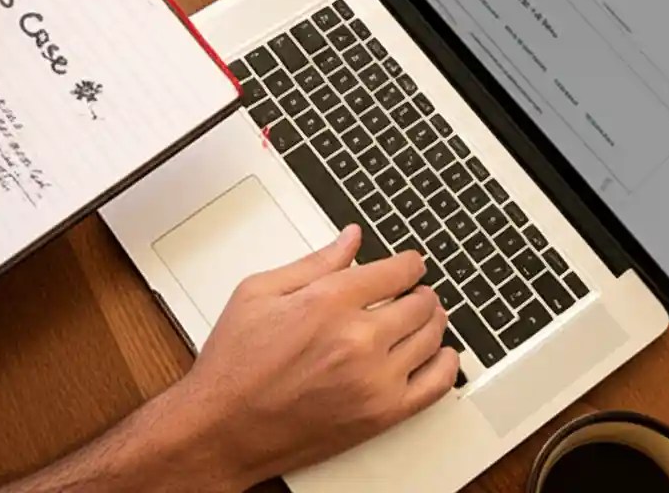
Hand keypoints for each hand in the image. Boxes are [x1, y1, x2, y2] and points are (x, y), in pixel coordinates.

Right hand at [176, 225, 459, 489]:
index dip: (410, 263)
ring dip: (433, 321)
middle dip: (419, 291)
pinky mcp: (380, 415)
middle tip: (412, 292)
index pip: (397, 271)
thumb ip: (313, 263)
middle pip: (420, 302)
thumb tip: (350, 239)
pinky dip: (446, 364)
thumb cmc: (233, 365)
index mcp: (327, 302)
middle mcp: (356, 339)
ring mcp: (373, 380)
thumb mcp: (258, 293)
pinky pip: (436, 384)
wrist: (223, 429)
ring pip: (432, 338)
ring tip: (423, 317)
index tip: (411, 264)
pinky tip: (440, 354)